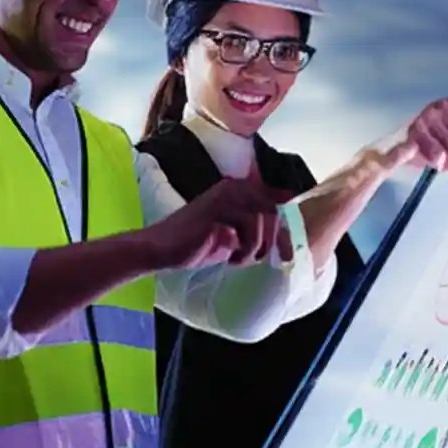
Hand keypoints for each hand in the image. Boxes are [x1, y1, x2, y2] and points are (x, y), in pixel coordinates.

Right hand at [144, 178, 292, 270]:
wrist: (160, 250)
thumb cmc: (197, 245)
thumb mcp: (234, 237)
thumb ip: (256, 230)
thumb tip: (287, 234)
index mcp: (238, 189)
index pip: (274, 205)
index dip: (284, 232)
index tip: (287, 256)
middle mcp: (233, 187)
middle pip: (273, 212)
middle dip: (271, 241)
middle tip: (256, 260)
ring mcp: (223, 197)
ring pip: (262, 221)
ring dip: (255, 248)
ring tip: (237, 259)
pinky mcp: (216, 210)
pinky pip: (247, 231)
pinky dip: (243, 251)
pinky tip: (228, 259)